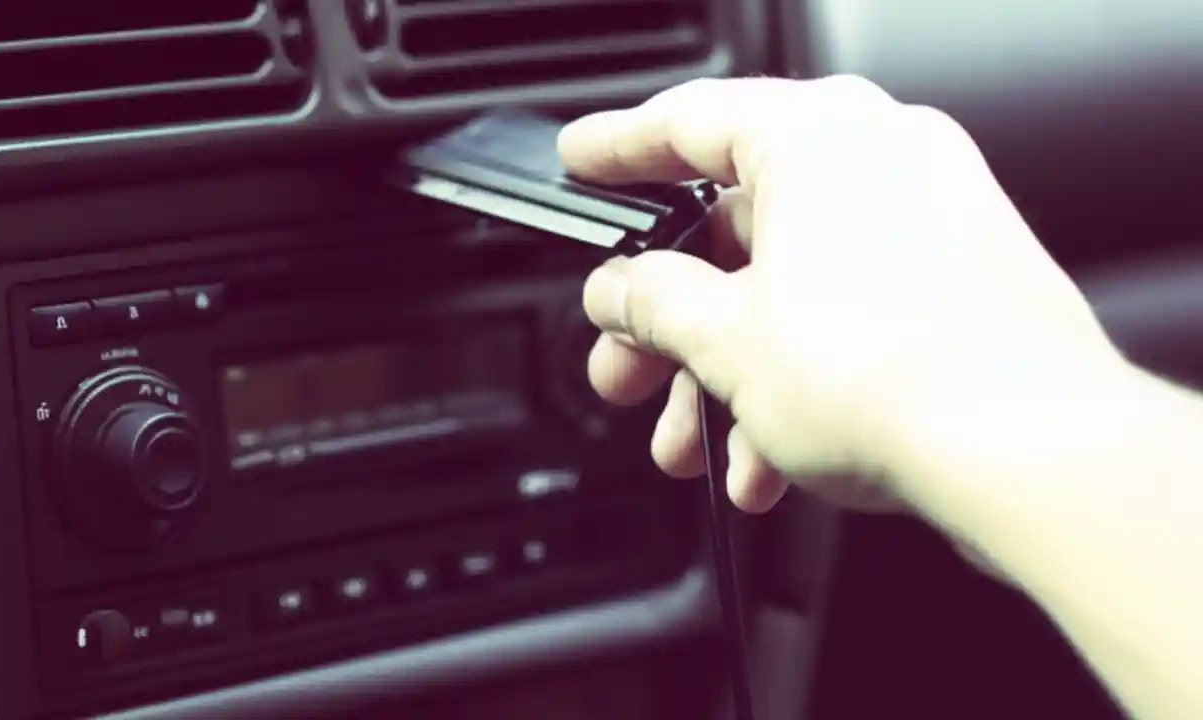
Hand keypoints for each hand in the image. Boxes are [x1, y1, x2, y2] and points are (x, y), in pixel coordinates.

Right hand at [558, 76, 1121, 514]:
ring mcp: (930, 221)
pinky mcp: (960, 284)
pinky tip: (768, 457)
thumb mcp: (725, 339)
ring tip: (696, 443)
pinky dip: (797, 381)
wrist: (1032, 454)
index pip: (688, 121)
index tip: (582, 161)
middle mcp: (882, 160)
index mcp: (819, 136)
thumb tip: (619, 290)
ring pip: (788, 288)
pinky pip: (847, 317)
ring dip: (728, 373)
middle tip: (625, 369)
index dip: (617, 149)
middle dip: (669, 321)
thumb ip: (652, 301)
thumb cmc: (896, 377)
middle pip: (736, 228)